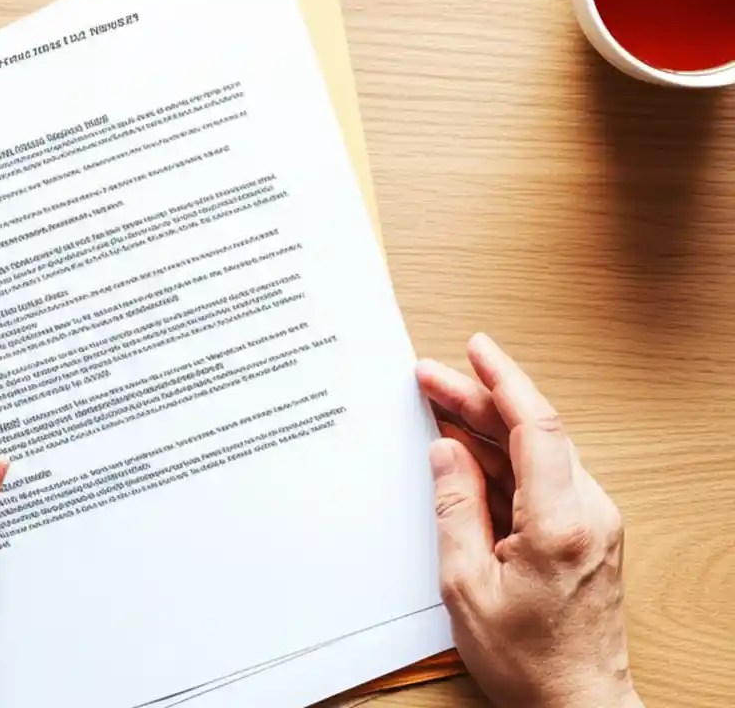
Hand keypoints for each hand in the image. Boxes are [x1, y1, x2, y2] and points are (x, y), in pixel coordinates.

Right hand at [417, 335, 641, 707]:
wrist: (576, 702)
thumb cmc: (528, 658)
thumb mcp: (466, 584)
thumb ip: (454, 509)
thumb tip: (446, 454)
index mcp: (561, 522)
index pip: (536, 426)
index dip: (503, 379)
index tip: (475, 349)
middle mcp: (588, 513)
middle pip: (532, 432)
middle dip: (478, 400)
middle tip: (428, 379)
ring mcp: (593, 521)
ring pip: (537, 453)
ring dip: (487, 429)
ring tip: (438, 408)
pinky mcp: (586, 532)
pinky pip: (542, 479)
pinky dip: (502, 460)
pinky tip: (467, 454)